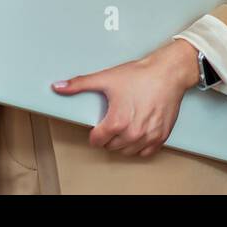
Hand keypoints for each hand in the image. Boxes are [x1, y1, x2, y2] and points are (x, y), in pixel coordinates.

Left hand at [51, 39, 198, 157]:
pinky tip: (138, 133)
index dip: (95, 133)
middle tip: (112, 122)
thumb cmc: (140, 75)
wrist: (168, 73)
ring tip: (123, 127)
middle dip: (108, 137)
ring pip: (127, 151)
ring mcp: (148, 137)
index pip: (97, 141)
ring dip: (123, 143)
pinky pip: (146, 152)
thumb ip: (80, 84)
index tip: (98, 126)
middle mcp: (132, 133)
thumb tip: (59, 87)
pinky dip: (140, 147)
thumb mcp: (106, 78)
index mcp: (116, 122)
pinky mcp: (161, 137)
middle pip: (111, 147)